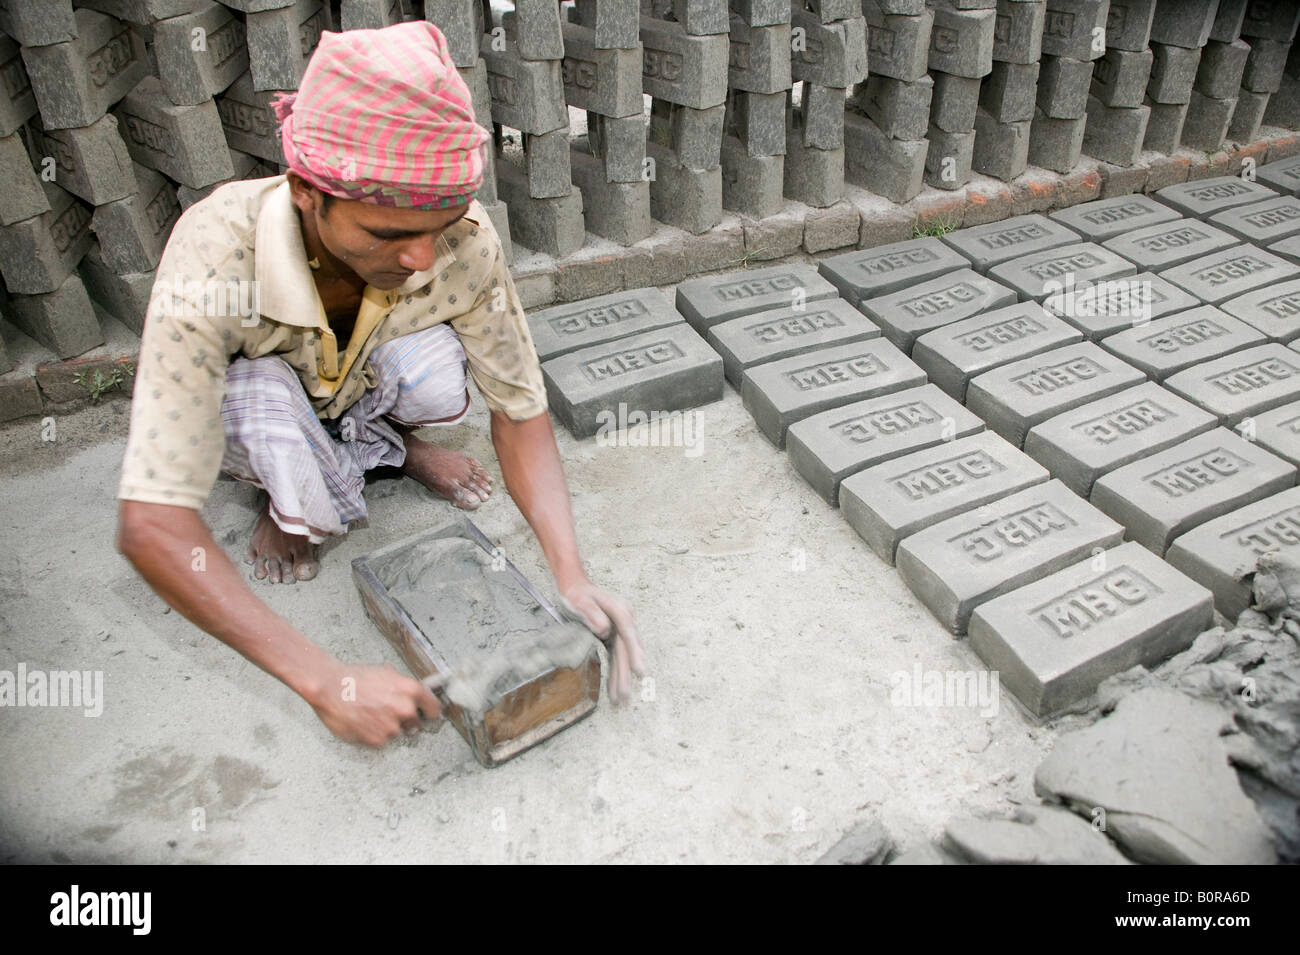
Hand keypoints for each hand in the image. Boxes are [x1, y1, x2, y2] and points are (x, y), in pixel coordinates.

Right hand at [308, 662, 440, 746]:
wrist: (331, 688)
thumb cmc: (356, 678)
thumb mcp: (387, 672)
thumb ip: (405, 686)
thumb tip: (414, 694)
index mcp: (411, 691)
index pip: (435, 709)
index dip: (429, 711)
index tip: (427, 714)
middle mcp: (405, 710)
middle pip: (417, 723)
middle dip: (406, 719)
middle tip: (389, 712)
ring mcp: (392, 727)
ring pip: (398, 732)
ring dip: (389, 727)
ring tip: (371, 714)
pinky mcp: (378, 740)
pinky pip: (382, 740)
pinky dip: (375, 734)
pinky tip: (364, 722)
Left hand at [558, 580, 644, 703]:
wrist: (574, 586)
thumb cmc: (576, 593)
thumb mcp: (580, 600)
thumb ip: (591, 613)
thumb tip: (605, 630)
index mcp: (619, 610)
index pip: (629, 634)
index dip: (634, 653)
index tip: (639, 670)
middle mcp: (624, 621)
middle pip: (627, 650)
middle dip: (626, 673)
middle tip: (625, 695)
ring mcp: (619, 630)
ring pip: (622, 657)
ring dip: (621, 677)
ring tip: (620, 700)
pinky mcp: (612, 637)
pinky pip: (615, 657)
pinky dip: (615, 672)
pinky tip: (614, 689)